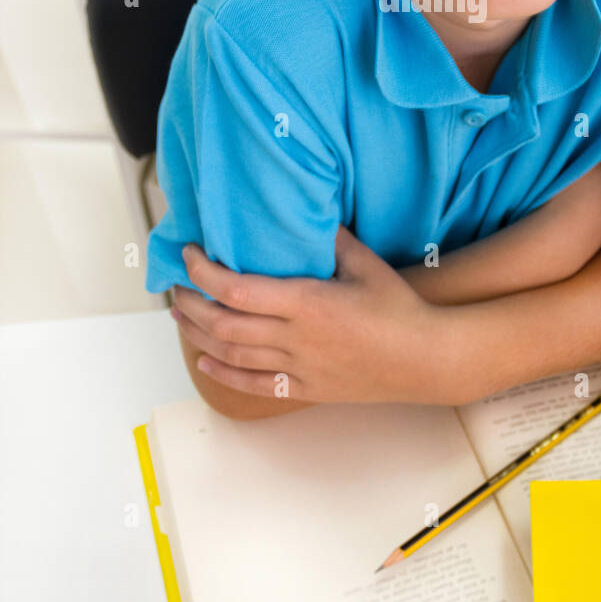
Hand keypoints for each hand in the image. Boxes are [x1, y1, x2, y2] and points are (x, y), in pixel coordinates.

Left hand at [170, 226, 461, 405]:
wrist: (424, 359)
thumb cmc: (398, 308)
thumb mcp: (365, 264)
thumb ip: (332, 239)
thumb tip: (307, 213)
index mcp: (306, 302)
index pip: (237, 289)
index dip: (204, 273)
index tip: (190, 255)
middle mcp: (295, 338)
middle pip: (224, 323)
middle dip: (191, 303)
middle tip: (174, 286)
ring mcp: (298, 367)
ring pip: (232, 354)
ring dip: (199, 334)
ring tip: (180, 316)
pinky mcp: (305, 389)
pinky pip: (255, 384)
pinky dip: (224, 373)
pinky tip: (205, 361)